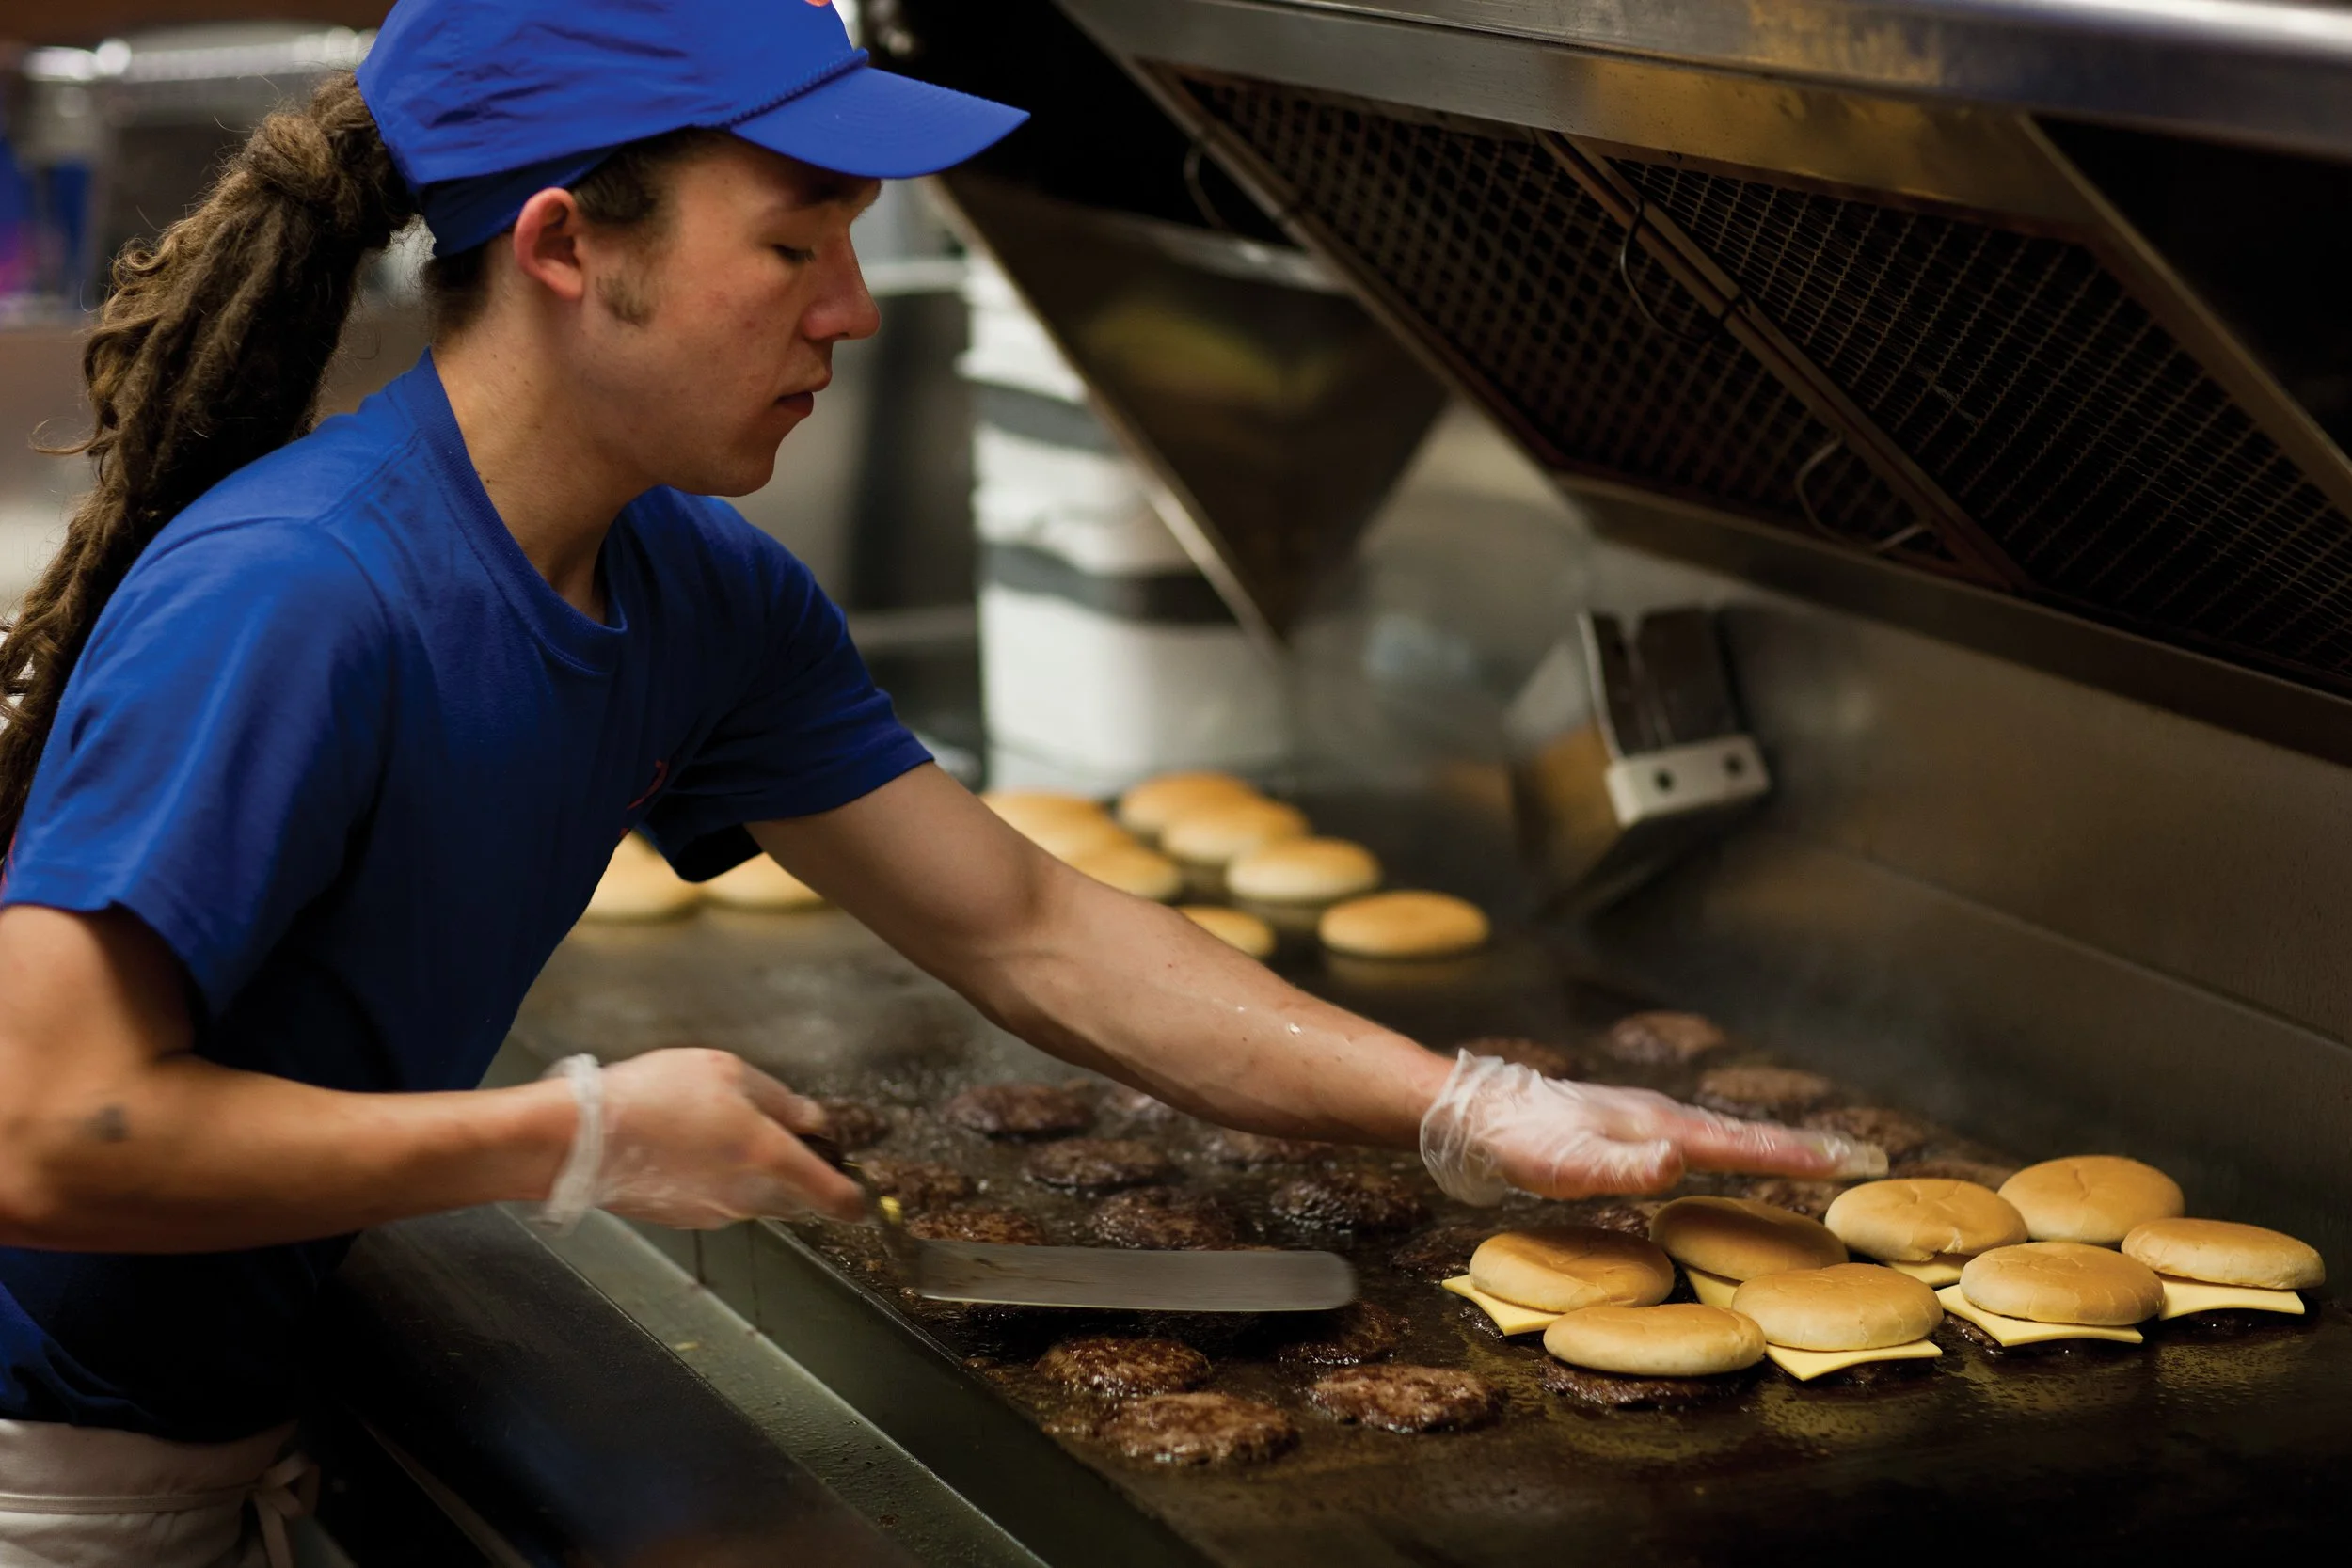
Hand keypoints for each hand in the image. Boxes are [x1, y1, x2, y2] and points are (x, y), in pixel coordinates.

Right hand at [555, 1048, 865, 1228]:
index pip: (832, 1196)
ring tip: (726, 1130)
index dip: (854, 1197)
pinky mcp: (684, 1219)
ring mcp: (714, 1213)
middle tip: (792, 1138)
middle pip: (797, 1199)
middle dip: (805, 1177)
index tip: (862, 1195)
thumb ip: (781, 1100)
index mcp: (769, 1159)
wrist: (582, 1138)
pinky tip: (692, 1147)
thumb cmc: (657, 1094)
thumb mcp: (728, 1072)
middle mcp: (748, 1197)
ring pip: (758, 1200)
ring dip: (759, 1175)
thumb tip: (814, 1121)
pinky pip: (721, 1201)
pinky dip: (721, 1180)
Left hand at [1419, 1050, 1886, 1203]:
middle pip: (1746, 1134)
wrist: (1476, 1112)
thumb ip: (1623, 1166)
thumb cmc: (1519, 1144)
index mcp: (1658, 1125)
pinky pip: (1699, 1137)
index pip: (1743, 1144)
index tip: (1852, 1160)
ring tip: (1816, 1157)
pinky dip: (1734, 1146)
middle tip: (1860, 1157)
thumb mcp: (1565, 1166)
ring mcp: (1645, 1117)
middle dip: (1803, 1147)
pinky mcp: (1628, 1125)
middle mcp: (1661, 1115)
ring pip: (1725, 1133)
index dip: (1798, 1157)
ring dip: (1774, 1146)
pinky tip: (1731, 1155)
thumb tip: (1680, 1158)